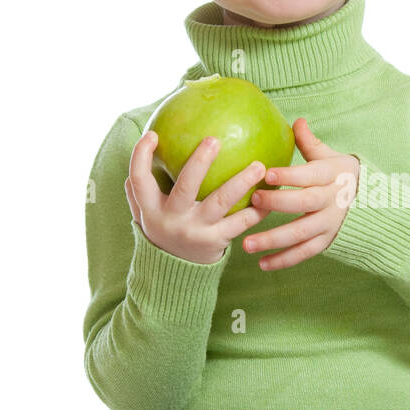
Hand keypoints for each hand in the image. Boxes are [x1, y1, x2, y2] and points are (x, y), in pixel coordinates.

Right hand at [125, 131, 265, 264]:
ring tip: (259, 165)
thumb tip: (145, 147)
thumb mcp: (145, 213)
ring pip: (220, 202)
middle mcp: (172, 219)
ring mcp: (196, 231)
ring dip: (241, 182)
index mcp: (150, 208)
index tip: (152, 134)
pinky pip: (240, 222)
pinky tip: (270, 194)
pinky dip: (257, 209)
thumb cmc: (163, 230)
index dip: (140, 156)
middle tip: (214, 139)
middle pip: (185, 187)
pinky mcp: (217, 241)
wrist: (175, 274)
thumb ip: (140, 187)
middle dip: (199, 162)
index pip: (139, 180)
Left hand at [242, 119, 359, 270]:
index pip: (310, 174)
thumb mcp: (330, 156)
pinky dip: (284, 260)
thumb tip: (296, 121)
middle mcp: (332, 200)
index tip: (267, 173)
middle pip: (305, 203)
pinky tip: (262, 264)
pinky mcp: (326, 241)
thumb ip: (310, 142)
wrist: (373, 203)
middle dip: (278, 203)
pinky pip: (305, 253)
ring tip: (246, 244)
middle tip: (253, 201)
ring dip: (274, 239)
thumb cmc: (340, 175)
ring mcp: (329, 223)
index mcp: (331, 175)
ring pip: (302, 233)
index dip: (290, 175)